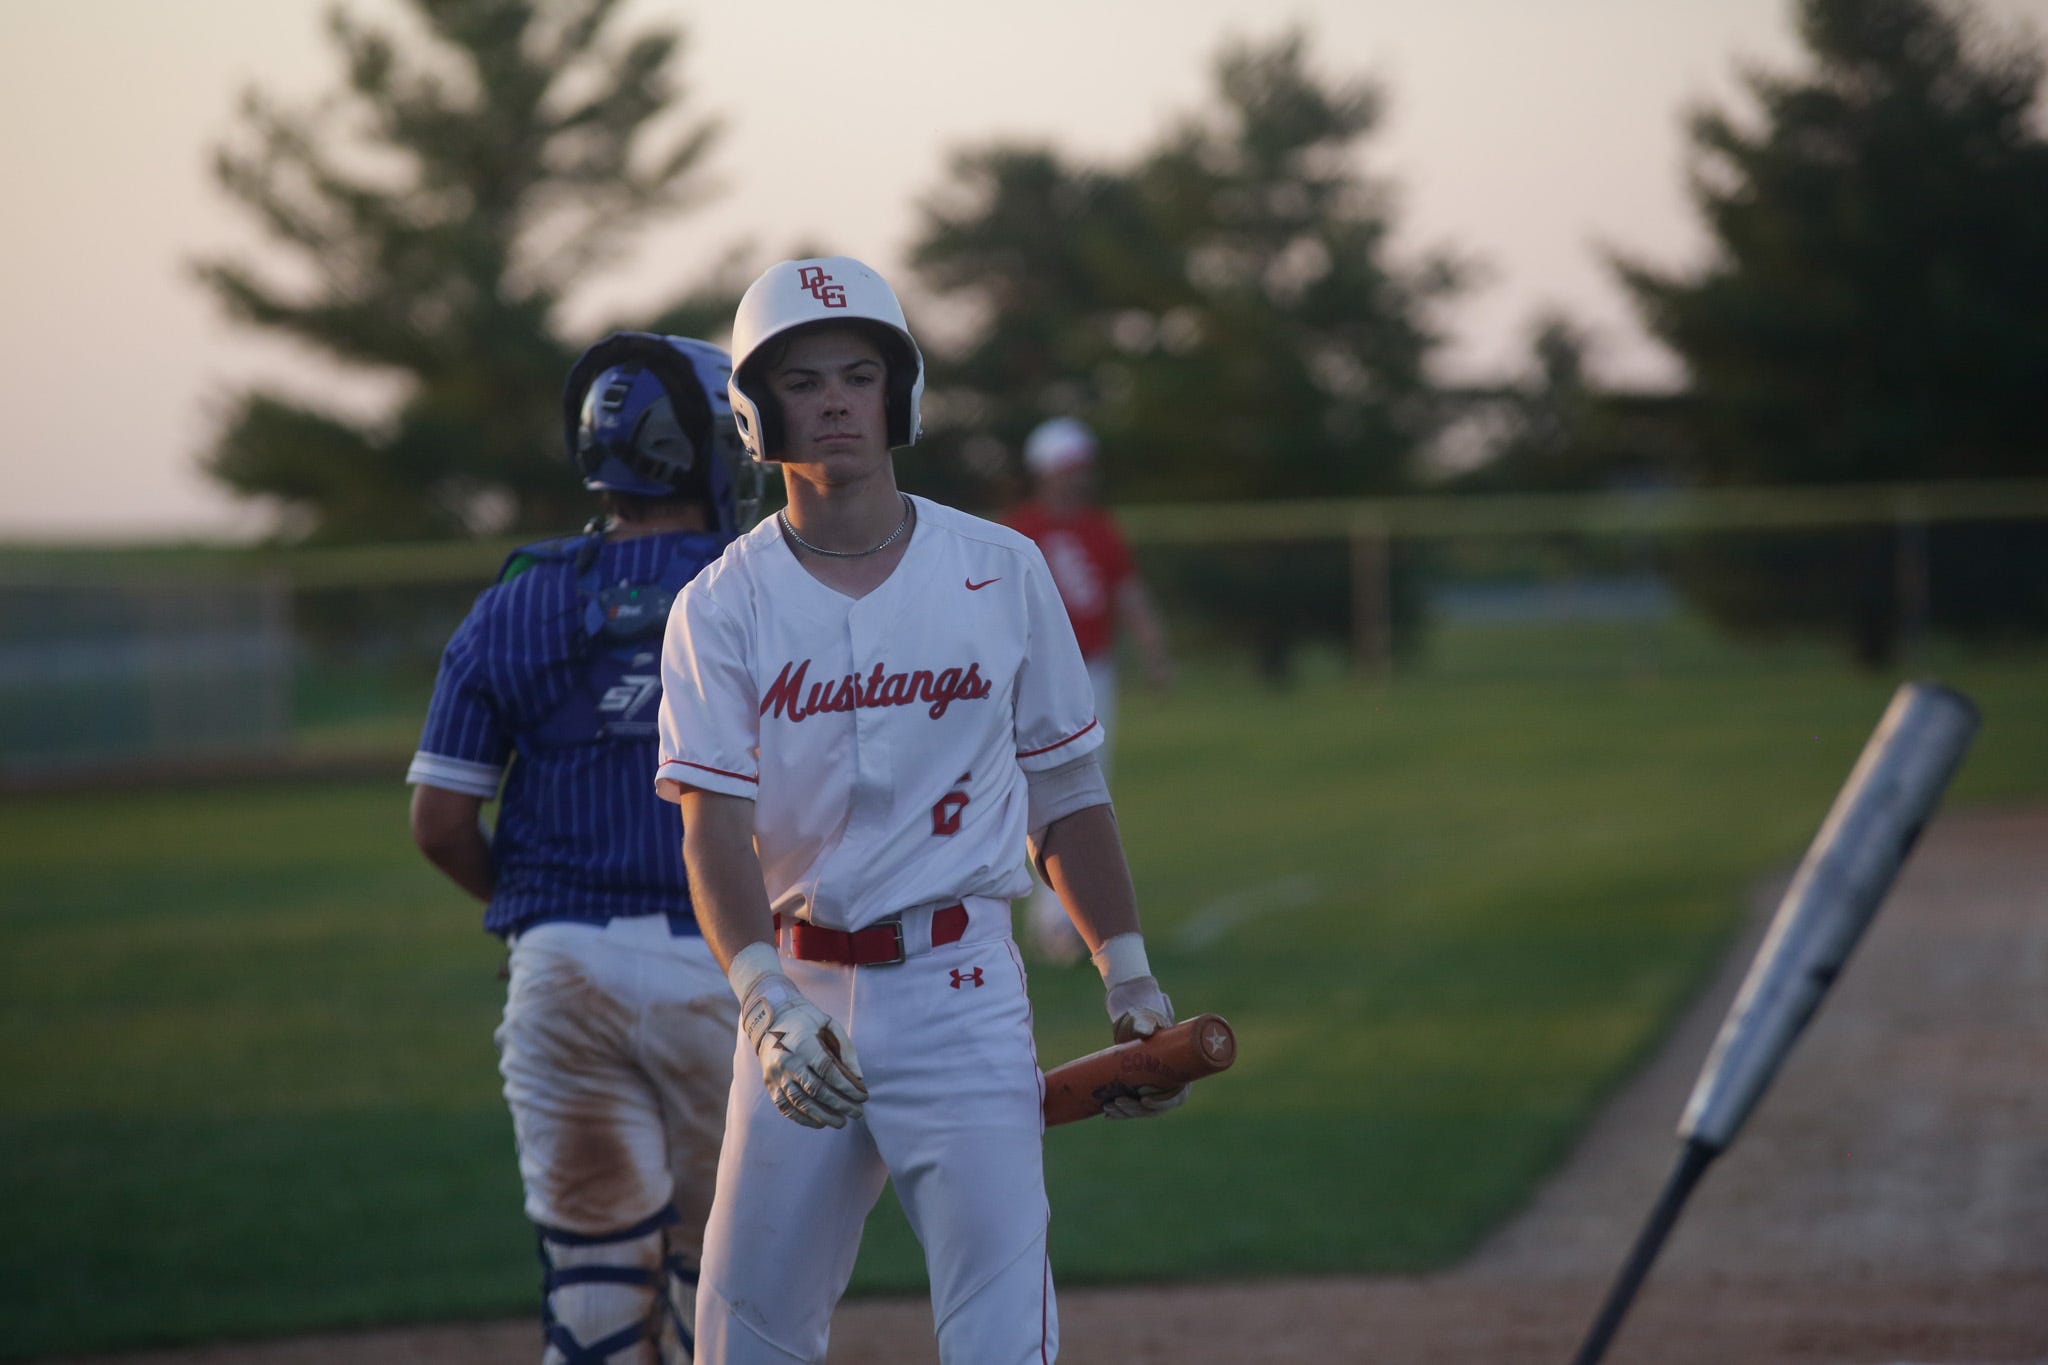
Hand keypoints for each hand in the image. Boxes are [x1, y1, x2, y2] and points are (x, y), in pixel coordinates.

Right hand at [740, 976, 867, 1128]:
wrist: (770, 1018)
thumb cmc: (806, 1021)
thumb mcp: (829, 1025)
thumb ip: (845, 1049)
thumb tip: (858, 1077)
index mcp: (804, 1045)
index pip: (829, 1071)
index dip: (847, 1087)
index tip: (863, 1097)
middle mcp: (787, 1062)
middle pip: (816, 1090)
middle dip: (840, 1105)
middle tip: (857, 1113)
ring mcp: (776, 1075)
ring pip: (800, 1103)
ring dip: (823, 1116)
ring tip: (841, 1122)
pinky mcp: (770, 1085)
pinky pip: (785, 1107)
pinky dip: (803, 1118)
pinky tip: (819, 1122)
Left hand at [1104, 974, 1187, 1118]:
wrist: (1133, 1021)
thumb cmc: (1145, 1019)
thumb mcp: (1146, 1020)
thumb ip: (1145, 1024)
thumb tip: (1144, 1032)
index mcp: (1179, 1071)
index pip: (1176, 1097)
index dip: (1162, 1102)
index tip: (1145, 1099)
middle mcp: (1168, 1085)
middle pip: (1156, 1107)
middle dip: (1136, 1110)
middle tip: (1118, 1102)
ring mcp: (1153, 1089)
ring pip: (1142, 1110)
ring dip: (1125, 1113)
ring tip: (1108, 1108)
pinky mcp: (1139, 1090)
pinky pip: (1132, 1107)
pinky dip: (1120, 1112)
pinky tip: (1107, 1113)